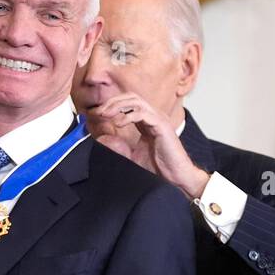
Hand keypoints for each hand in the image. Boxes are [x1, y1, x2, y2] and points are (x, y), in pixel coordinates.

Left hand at [89, 94, 209, 199]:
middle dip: (113, 102)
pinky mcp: (162, 125)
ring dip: (118, 105)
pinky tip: (118, 123)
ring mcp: (158, 119)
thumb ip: (118, 148)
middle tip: (100, 112)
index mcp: (146, 121)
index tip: (98, 114)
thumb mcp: (132, 156)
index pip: (128, 103)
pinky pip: (143, 113)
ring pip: (136, 101)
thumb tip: (102, 140)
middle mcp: (153, 116)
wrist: (176, 177)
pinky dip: (128, 115)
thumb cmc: (160, 167)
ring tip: (106, 114)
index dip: (112, 106)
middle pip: (131, 97)